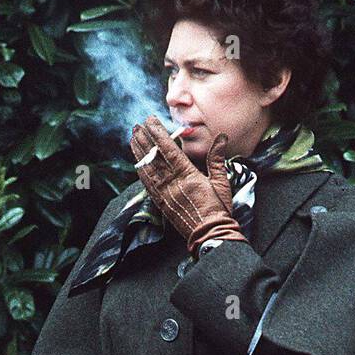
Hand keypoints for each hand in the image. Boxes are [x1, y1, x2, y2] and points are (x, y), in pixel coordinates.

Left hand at [129, 115, 246, 255]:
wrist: (211, 234)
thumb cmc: (218, 209)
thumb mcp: (221, 181)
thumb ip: (217, 158)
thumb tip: (221, 137)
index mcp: (188, 175)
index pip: (168, 149)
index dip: (158, 133)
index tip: (150, 120)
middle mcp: (173, 183)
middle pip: (154, 157)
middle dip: (144, 139)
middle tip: (136, 126)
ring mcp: (165, 194)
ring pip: (148, 169)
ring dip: (139, 152)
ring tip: (133, 139)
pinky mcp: (162, 204)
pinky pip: (148, 185)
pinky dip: (141, 172)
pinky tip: (137, 163)